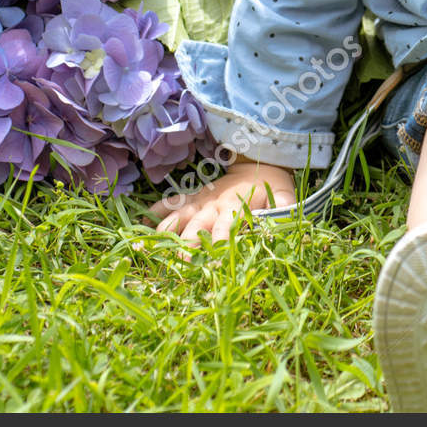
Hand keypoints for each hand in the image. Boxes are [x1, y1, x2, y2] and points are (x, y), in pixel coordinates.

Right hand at [140, 162, 297, 259]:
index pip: (225, 228)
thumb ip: (284, 210)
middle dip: (186, 246)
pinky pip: (169, 204)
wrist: (258, 161)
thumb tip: (286, 224)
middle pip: (195, 228)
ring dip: (165, 232)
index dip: (217, 242)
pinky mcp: (191, 198)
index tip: (211, 260)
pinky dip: (154, 213)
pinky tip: (140, 224)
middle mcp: (213, 205)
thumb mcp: (285, 197)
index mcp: (235, 207)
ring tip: (149, 248)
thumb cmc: (272, 186)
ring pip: (177, 217)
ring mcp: (199, 201)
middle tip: (177, 264)